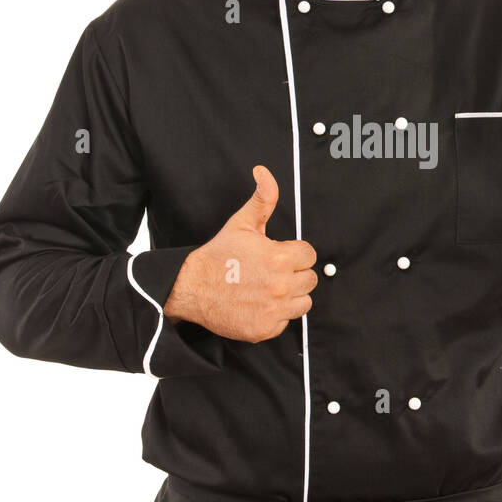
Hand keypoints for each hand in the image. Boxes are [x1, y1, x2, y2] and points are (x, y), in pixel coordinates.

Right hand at [164, 165, 318, 341]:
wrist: (191, 288)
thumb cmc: (218, 255)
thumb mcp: (241, 223)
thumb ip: (263, 198)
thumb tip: (264, 172)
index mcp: (280, 258)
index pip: (309, 255)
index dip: (294, 254)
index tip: (277, 255)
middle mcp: (281, 285)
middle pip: (310, 279)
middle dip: (294, 274)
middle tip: (270, 272)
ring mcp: (274, 310)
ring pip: (303, 302)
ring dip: (290, 296)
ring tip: (267, 288)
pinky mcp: (265, 329)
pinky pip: (286, 322)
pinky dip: (275, 315)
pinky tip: (258, 304)